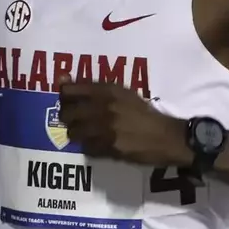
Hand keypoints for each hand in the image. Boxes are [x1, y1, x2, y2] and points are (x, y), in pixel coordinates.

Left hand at [56, 80, 188, 166]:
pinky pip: (86, 147)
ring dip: (77, 133)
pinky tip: (97, 143)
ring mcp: (104, 129)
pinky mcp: (107, 148)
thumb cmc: (144, 112)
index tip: (67, 101)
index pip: (69, 91)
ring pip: (74, 132)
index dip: (64, 97)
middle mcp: (102, 108)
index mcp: (107, 91)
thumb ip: (95, 87)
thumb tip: (64, 80)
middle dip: (67, 117)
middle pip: (66, 113)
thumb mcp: (123, 93)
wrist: (165, 136)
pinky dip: (88, 146)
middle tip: (74, 119)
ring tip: (86, 133)